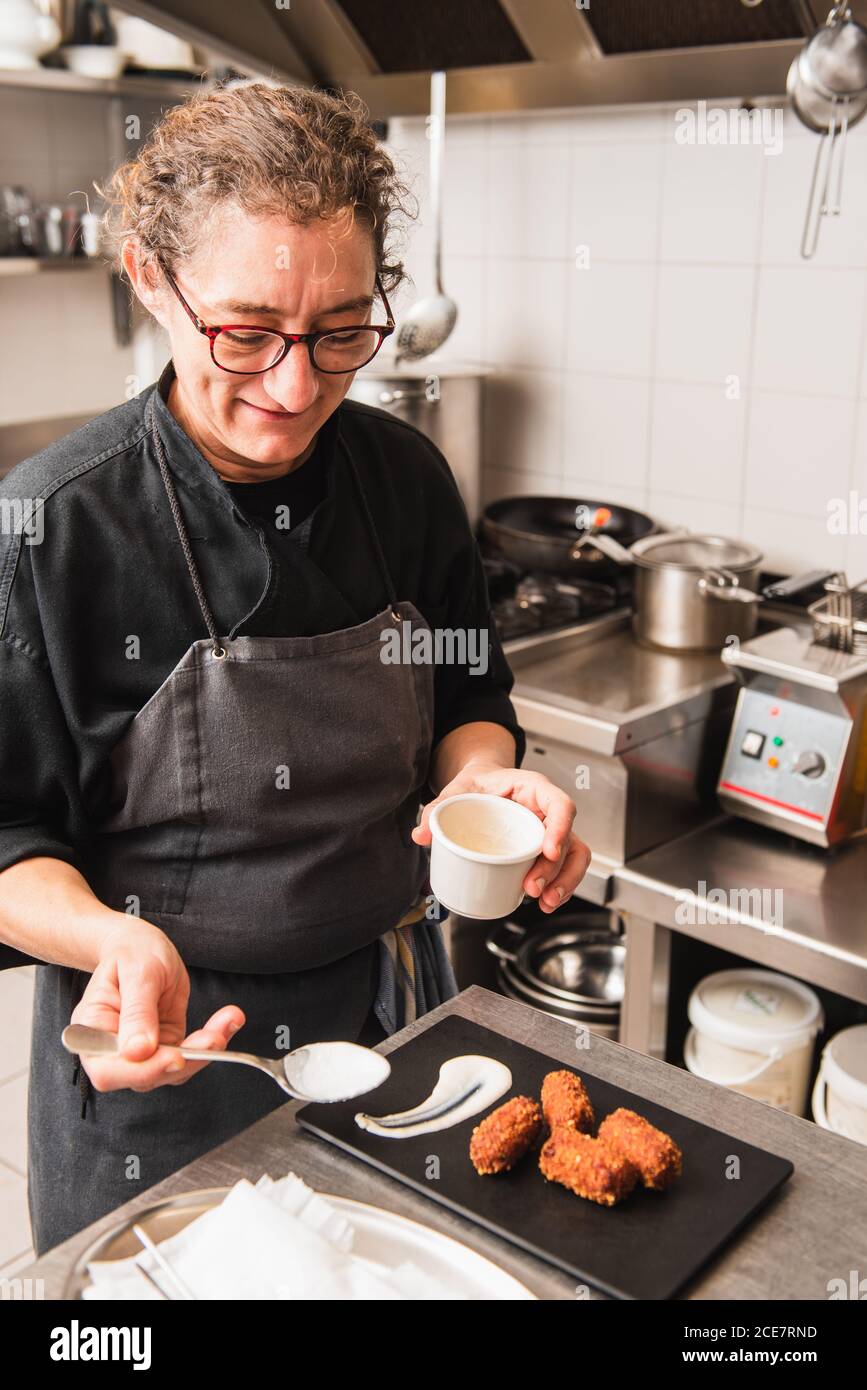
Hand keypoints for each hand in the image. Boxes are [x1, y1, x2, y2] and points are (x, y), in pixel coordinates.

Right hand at [71, 916, 244, 1092]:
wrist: (142, 946)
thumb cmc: (132, 952)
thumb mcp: (137, 971)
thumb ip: (137, 1010)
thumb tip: (137, 1051)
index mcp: (93, 1030)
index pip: (108, 1069)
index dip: (142, 1071)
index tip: (175, 1057)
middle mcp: (113, 1048)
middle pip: (144, 1077)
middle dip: (183, 1061)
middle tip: (214, 1037)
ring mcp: (141, 1050)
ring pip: (171, 1071)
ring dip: (204, 1052)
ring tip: (228, 1020)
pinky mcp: (165, 1045)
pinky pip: (188, 1055)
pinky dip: (210, 1042)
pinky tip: (228, 1021)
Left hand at [412, 762, 590, 912]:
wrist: (483, 783)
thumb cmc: (477, 784)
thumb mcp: (456, 790)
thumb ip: (438, 809)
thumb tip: (420, 835)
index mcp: (533, 788)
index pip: (560, 804)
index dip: (560, 828)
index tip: (548, 851)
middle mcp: (548, 810)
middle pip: (569, 839)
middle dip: (556, 869)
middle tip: (532, 887)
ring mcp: (550, 831)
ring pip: (575, 856)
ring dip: (565, 882)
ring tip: (545, 902)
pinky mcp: (546, 849)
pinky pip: (564, 868)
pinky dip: (559, 887)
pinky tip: (545, 903)